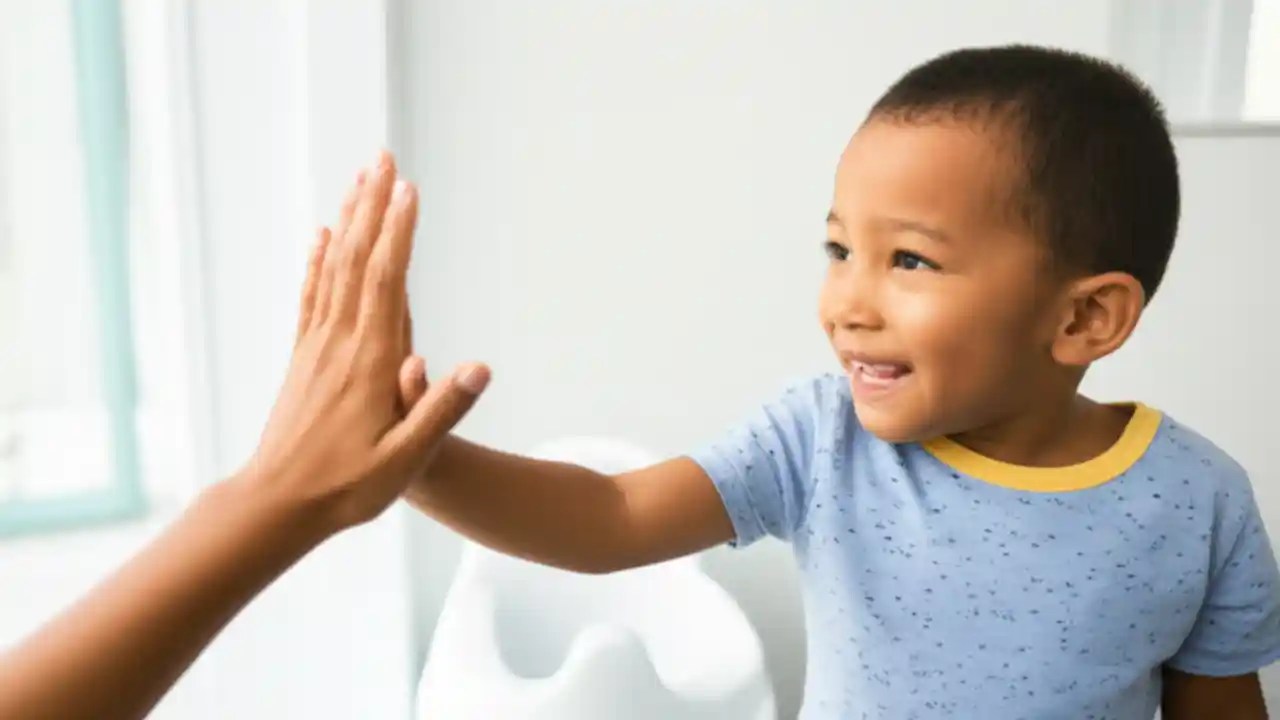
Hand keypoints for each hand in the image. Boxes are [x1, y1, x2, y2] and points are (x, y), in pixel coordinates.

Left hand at [243, 151, 489, 532]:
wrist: (276, 506)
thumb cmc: (346, 488)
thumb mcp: (405, 461)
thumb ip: (442, 411)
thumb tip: (482, 367)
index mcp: (371, 361)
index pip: (388, 281)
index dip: (399, 233)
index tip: (409, 188)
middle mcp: (341, 342)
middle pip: (359, 259)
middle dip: (373, 206)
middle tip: (383, 158)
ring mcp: (319, 347)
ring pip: (335, 268)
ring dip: (350, 220)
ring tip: (360, 180)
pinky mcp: (305, 359)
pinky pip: (312, 296)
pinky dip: (319, 260)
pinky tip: (323, 237)